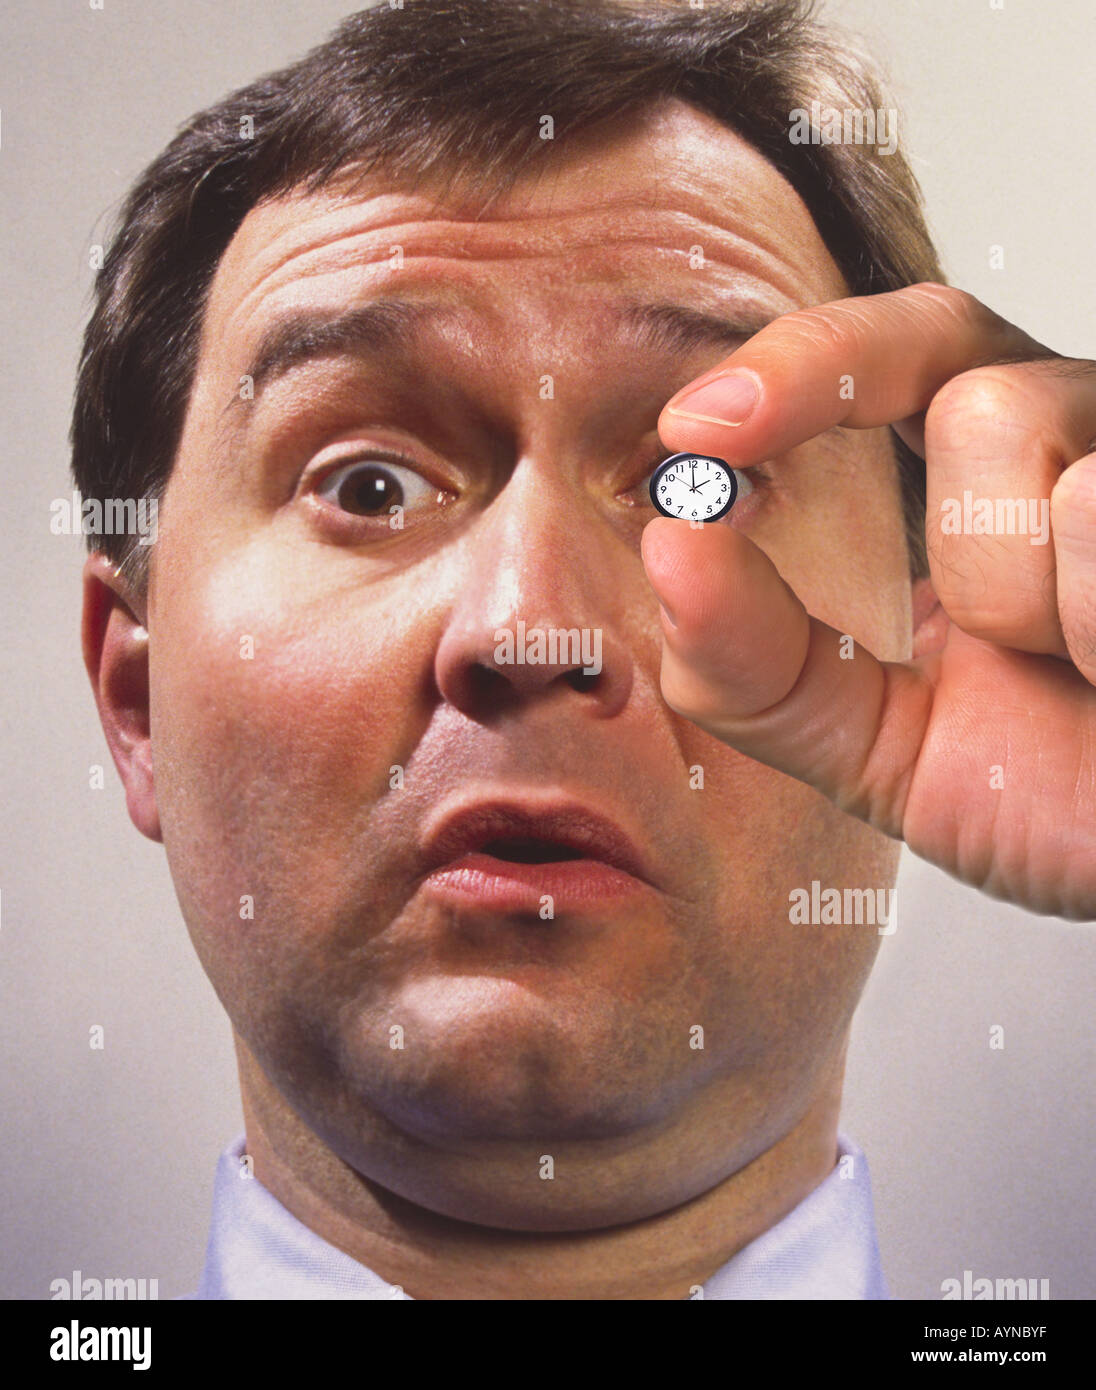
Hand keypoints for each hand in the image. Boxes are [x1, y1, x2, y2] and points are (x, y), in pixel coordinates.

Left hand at [642, 283, 1095, 919]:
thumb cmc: (1041, 785)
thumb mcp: (867, 737)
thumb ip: (757, 663)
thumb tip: (670, 548)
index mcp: (982, 470)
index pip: (891, 353)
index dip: (796, 368)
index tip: (693, 430)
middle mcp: (1074, 438)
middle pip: (962, 373)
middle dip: (919, 486)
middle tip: (858, 538)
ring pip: (1021, 434)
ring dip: (1019, 603)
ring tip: (1073, 669)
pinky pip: (1094, 510)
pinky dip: (1086, 630)